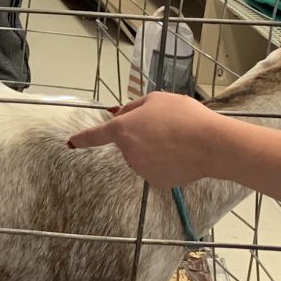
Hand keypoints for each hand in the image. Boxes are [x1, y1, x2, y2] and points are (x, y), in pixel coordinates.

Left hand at [65, 91, 227, 188]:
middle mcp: (128, 152)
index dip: (83, 138)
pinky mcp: (157, 182)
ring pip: (145, 157)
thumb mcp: (157, 99)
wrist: (210, 144)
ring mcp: (141, 169)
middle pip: (130, 143)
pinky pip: (158, 169)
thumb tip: (122, 115)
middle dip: (143, 136)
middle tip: (168, 126)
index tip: (71, 143)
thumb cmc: (184, 116)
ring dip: (156, 149)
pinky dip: (167, 164)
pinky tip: (182, 156)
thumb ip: (134, 108)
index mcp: (123, 129)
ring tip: (179, 140)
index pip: (96, 135)